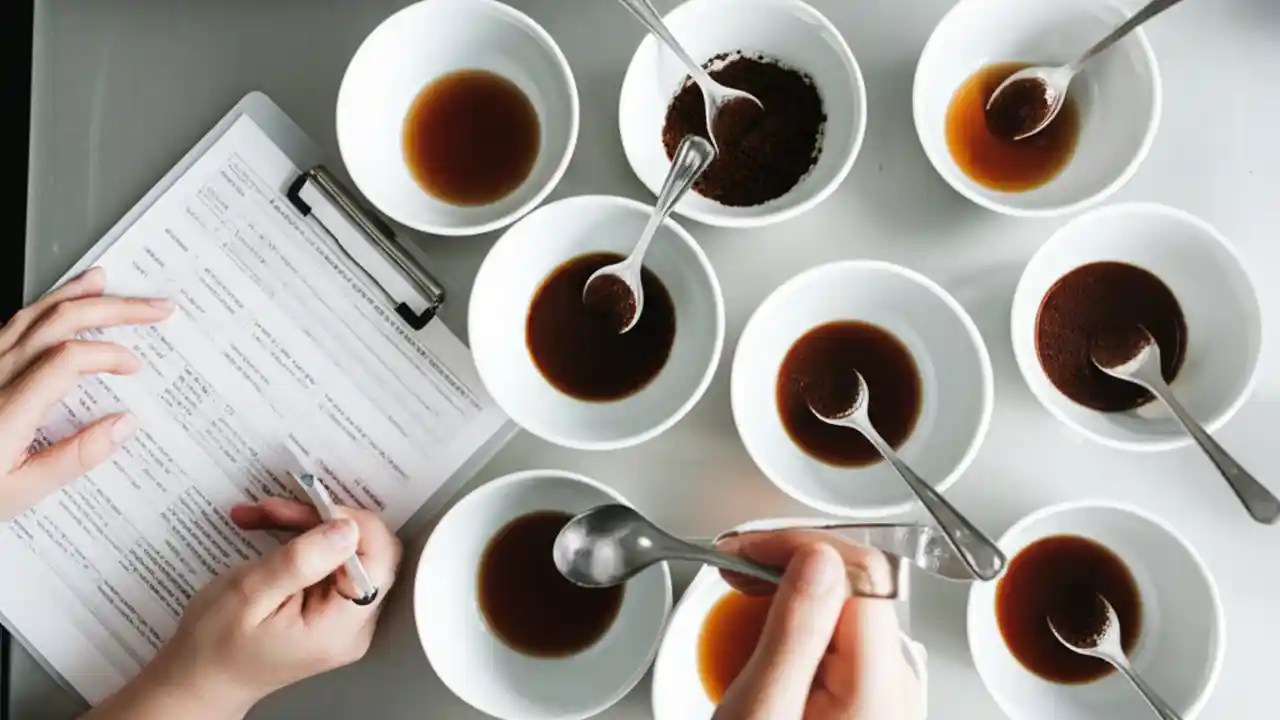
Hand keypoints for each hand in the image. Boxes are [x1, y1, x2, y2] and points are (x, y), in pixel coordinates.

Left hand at [0, 267, 173, 519]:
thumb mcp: (17, 495)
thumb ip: (73, 458)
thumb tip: (122, 425)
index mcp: (8, 409)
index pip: (69, 358)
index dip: (109, 355)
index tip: (134, 368)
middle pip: (58, 321)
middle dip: (114, 309)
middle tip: (155, 308)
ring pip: (32, 313)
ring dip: (75, 294)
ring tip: (106, 282)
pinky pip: (13, 323)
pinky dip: (44, 306)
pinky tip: (59, 304)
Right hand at [92, 498, 402, 718]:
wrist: (198, 679)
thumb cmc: (214, 647)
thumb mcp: (249, 595)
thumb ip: (300, 561)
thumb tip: (348, 528)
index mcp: (339, 628)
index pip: (377, 562)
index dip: (353, 524)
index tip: (313, 506)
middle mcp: (352, 625)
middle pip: (361, 552)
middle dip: (319, 520)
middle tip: (274, 509)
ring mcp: (342, 618)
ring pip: (342, 551)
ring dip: (303, 526)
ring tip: (260, 516)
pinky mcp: (328, 609)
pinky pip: (326, 563)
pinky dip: (298, 543)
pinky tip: (267, 531)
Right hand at [714, 532, 923, 719]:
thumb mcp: (763, 708)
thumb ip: (794, 634)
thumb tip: (817, 559)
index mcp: (878, 682)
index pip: (861, 570)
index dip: (799, 544)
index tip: (747, 547)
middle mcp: (893, 683)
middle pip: (854, 583)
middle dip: (790, 559)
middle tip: (735, 563)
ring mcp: (882, 692)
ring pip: (843, 606)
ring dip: (791, 586)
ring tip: (741, 587)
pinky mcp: (863, 699)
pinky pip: (837, 637)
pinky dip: (798, 618)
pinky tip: (764, 625)